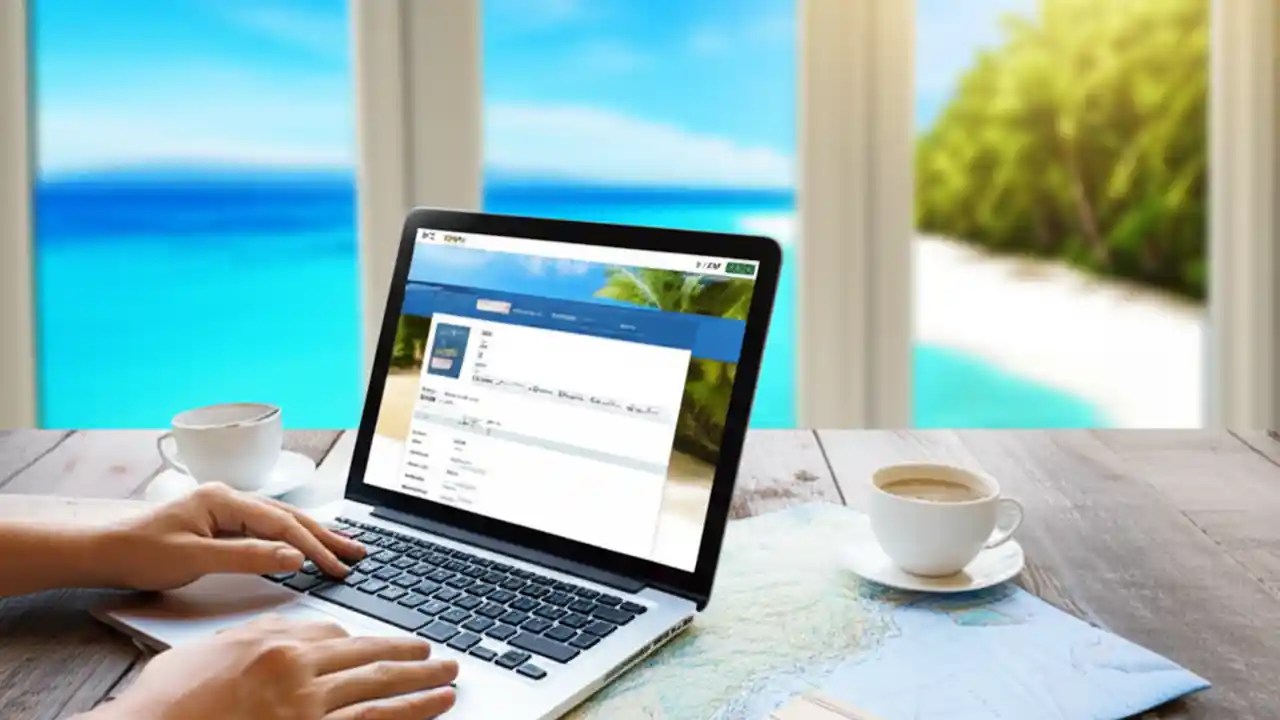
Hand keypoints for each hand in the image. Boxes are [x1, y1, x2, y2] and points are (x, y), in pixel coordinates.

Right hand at [86, 614, 458, 719]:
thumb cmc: (164, 703)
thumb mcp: (207, 653)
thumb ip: (252, 639)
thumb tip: (284, 634)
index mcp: (273, 644)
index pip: (335, 635)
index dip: (363, 644)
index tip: (379, 649)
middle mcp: (297, 672)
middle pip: (367, 657)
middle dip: (409, 657)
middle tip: (439, 655)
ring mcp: (305, 709)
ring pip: (378, 691)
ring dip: (420, 686)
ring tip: (448, 682)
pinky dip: (404, 717)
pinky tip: (429, 712)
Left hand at [100, 483, 363, 590]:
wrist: (103, 550)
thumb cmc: (140, 552)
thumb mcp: (195, 559)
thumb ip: (247, 556)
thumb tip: (293, 556)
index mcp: (224, 499)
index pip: (281, 524)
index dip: (312, 546)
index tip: (335, 566)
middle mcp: (230, 497)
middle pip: (289, 517)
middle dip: (326, 536)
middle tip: (358, 553)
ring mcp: (227, 508)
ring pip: (282, 521)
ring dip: (315, 535)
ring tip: (346, 546)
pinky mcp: (223, 521)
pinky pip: (268, 527)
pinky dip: (293, 537)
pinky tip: (308, 542)